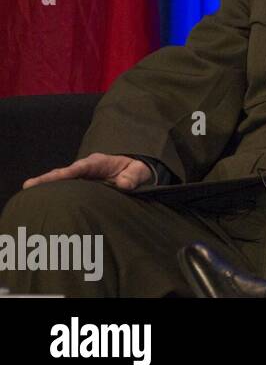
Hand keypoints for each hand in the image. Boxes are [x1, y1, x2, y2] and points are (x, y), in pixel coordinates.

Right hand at [23, 153, 152, 190]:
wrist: (135, 172)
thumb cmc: (136, 170)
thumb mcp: (139, 172)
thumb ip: (133, 177)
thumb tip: (123, 184)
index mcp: (99, 162)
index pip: (82, 167)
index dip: (69, 172)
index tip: (57, 177)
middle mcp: (86, 169)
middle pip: (64, 173)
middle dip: (47, 179)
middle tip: (29, 186)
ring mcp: (81, 177)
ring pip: (61, 181)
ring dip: (45, 186)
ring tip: (28, 195)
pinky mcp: (80, 186)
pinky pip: (65, 189)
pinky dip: (53, 193)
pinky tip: (40, 202)